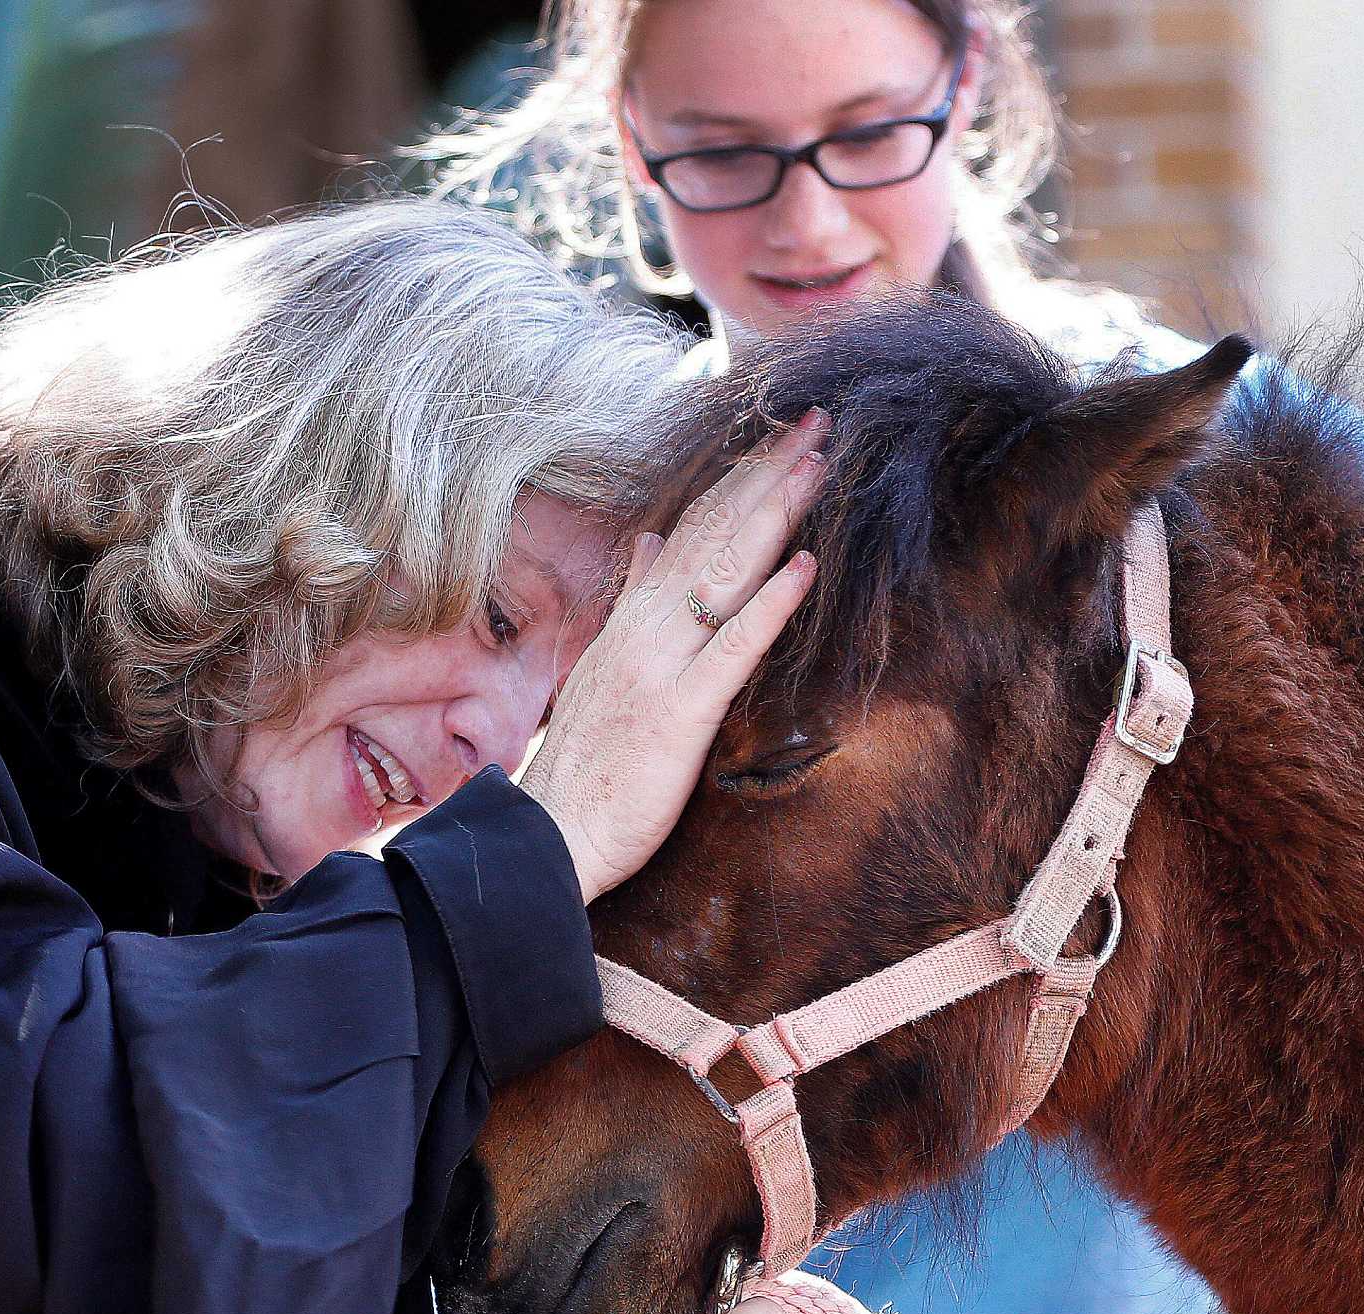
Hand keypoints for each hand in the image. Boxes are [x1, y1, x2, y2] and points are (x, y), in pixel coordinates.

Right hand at [518, 411, 829, 903]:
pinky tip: (804, 569)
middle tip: (817, 423)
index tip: (778, 442)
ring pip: (722, 576)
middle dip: (765, 477)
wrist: (546, 839)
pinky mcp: (678, 716)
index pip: (688, 534)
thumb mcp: (600, 673)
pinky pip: (730, 653)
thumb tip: (654, 543)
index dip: (735, 484)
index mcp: (629, 625)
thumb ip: (631, 607)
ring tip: (818, 466)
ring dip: (773, 516)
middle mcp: (642, 633)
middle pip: (710, 537)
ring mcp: (658, 670)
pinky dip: (767, 607)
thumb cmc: (581, 773)